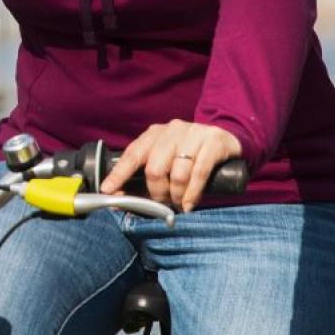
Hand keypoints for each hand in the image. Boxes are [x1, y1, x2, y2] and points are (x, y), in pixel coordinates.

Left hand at [99, 119, 242, 212]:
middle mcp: (172, 130)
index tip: (108, 190)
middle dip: (156, 192)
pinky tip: (189, 204)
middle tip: (162, 203)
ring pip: (178, 173)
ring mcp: (193, 134)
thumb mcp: (167, 158)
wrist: (226, 138)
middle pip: (155, 168)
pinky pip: (199, 172)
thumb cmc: (190, 154)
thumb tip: (123, 197)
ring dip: (176, 195)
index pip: (132, 154)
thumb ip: (147, 175)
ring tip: (178, 204)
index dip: (119, 174)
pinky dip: (192, 193)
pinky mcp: (213, 142)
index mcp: (154, 133)